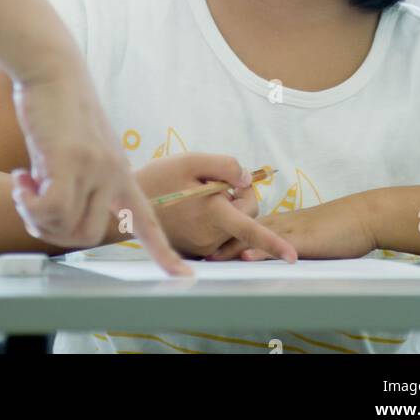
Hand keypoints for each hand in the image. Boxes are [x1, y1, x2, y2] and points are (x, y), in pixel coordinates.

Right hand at [9, 63, 195, 276]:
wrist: (52, 69)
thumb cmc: (59, 108)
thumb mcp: (79, 148)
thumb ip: (77, 180)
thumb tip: (54, 212)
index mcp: (121, 173)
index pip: (147, 220)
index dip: (163, 253)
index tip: (183, 278)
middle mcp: (114, 174)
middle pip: (88, 236)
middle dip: (54, 231)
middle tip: (32, 203)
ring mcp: (95, 168)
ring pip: (67, 226)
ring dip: (36, 216)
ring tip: (24, 185)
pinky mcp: (70, 160)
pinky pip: (50, 209)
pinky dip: (29, 204)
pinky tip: (20, 179)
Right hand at [144, 153, 297, 262]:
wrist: (127, 207)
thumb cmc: (159, 179)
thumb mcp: (191, 160)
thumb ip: (224, 165)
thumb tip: (247, 179)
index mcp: (212, 214)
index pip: (250, 229)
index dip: (273, 243)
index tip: (292, 258)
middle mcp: (211, 236)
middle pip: (247, 214)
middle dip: (241, 195)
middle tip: (215, 179)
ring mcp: (205, 246)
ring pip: (235, 223)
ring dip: (227, 206)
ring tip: (199, 193)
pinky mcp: (198, 250)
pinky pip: (221, 231)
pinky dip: (217, 217)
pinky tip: (195, 206)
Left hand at [215, 192, 376, 261]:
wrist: (361, 218)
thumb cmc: (335, 229)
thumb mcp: (303, 235)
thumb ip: (283, 242)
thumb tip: (263, 254)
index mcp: (275, 221)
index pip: (240, 227)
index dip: (220, 234)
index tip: (199, 243)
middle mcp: (277, 222)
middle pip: (240, 229)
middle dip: (216, 240)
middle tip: (193, 251)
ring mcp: (289, 228)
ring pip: (253, 235)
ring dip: (231, 246)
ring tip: (209, 258)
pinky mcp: (303, 239)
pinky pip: (278, 244)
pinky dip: (261, 250)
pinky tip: (246, 256)